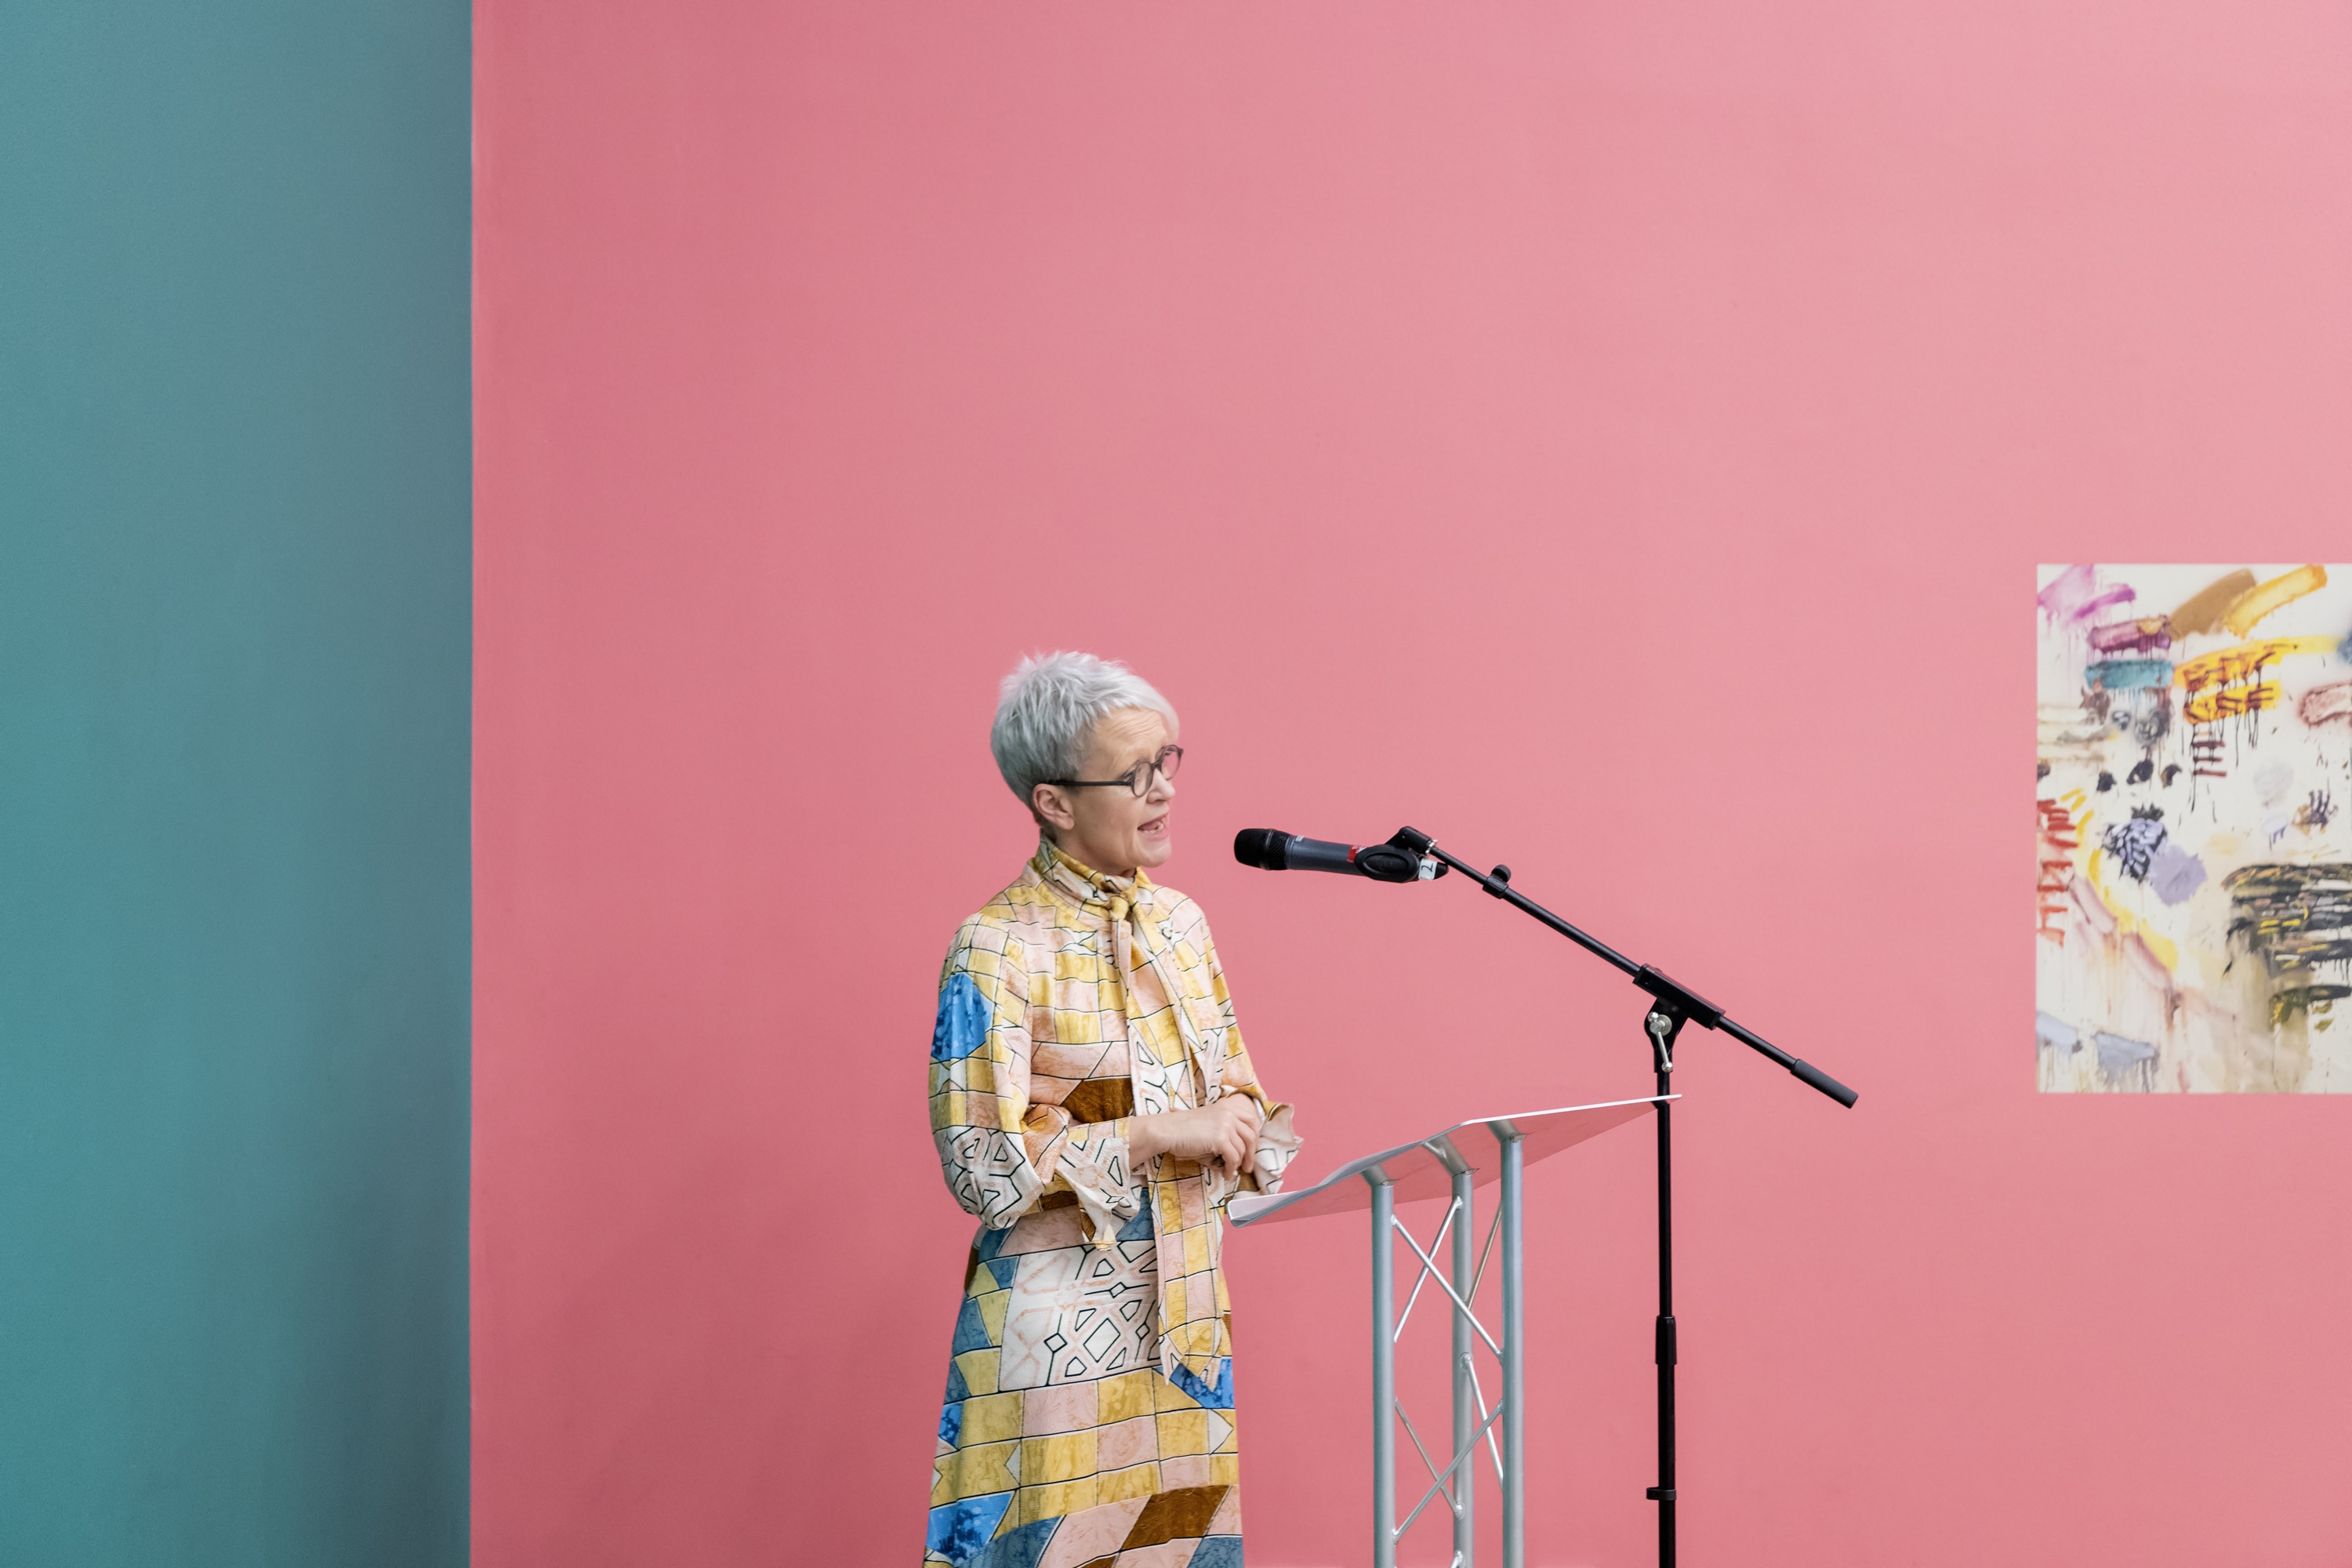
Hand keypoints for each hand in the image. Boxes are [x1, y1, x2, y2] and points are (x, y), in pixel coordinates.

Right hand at [1128, 1097, 1265, 1174]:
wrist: (1166, 1131)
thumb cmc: (1182, 1130)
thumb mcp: (1207, 1122)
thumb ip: (1223, 1130)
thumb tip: (1237, 1149)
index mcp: (1226, 1107)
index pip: (1251, 1120)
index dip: (1254, 1137)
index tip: (1251, 1150)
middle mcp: (1229, 1114)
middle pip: (1251, 1135)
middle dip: (1251, 1154)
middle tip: (1247, 1167)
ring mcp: (1226, 1125)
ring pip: (1241, 1150)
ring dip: (1238, 1164)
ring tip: (1231, 1173)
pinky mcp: (1221, 1139)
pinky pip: (1233, 1158)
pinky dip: (1231, 1169)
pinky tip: (1226, 1174)